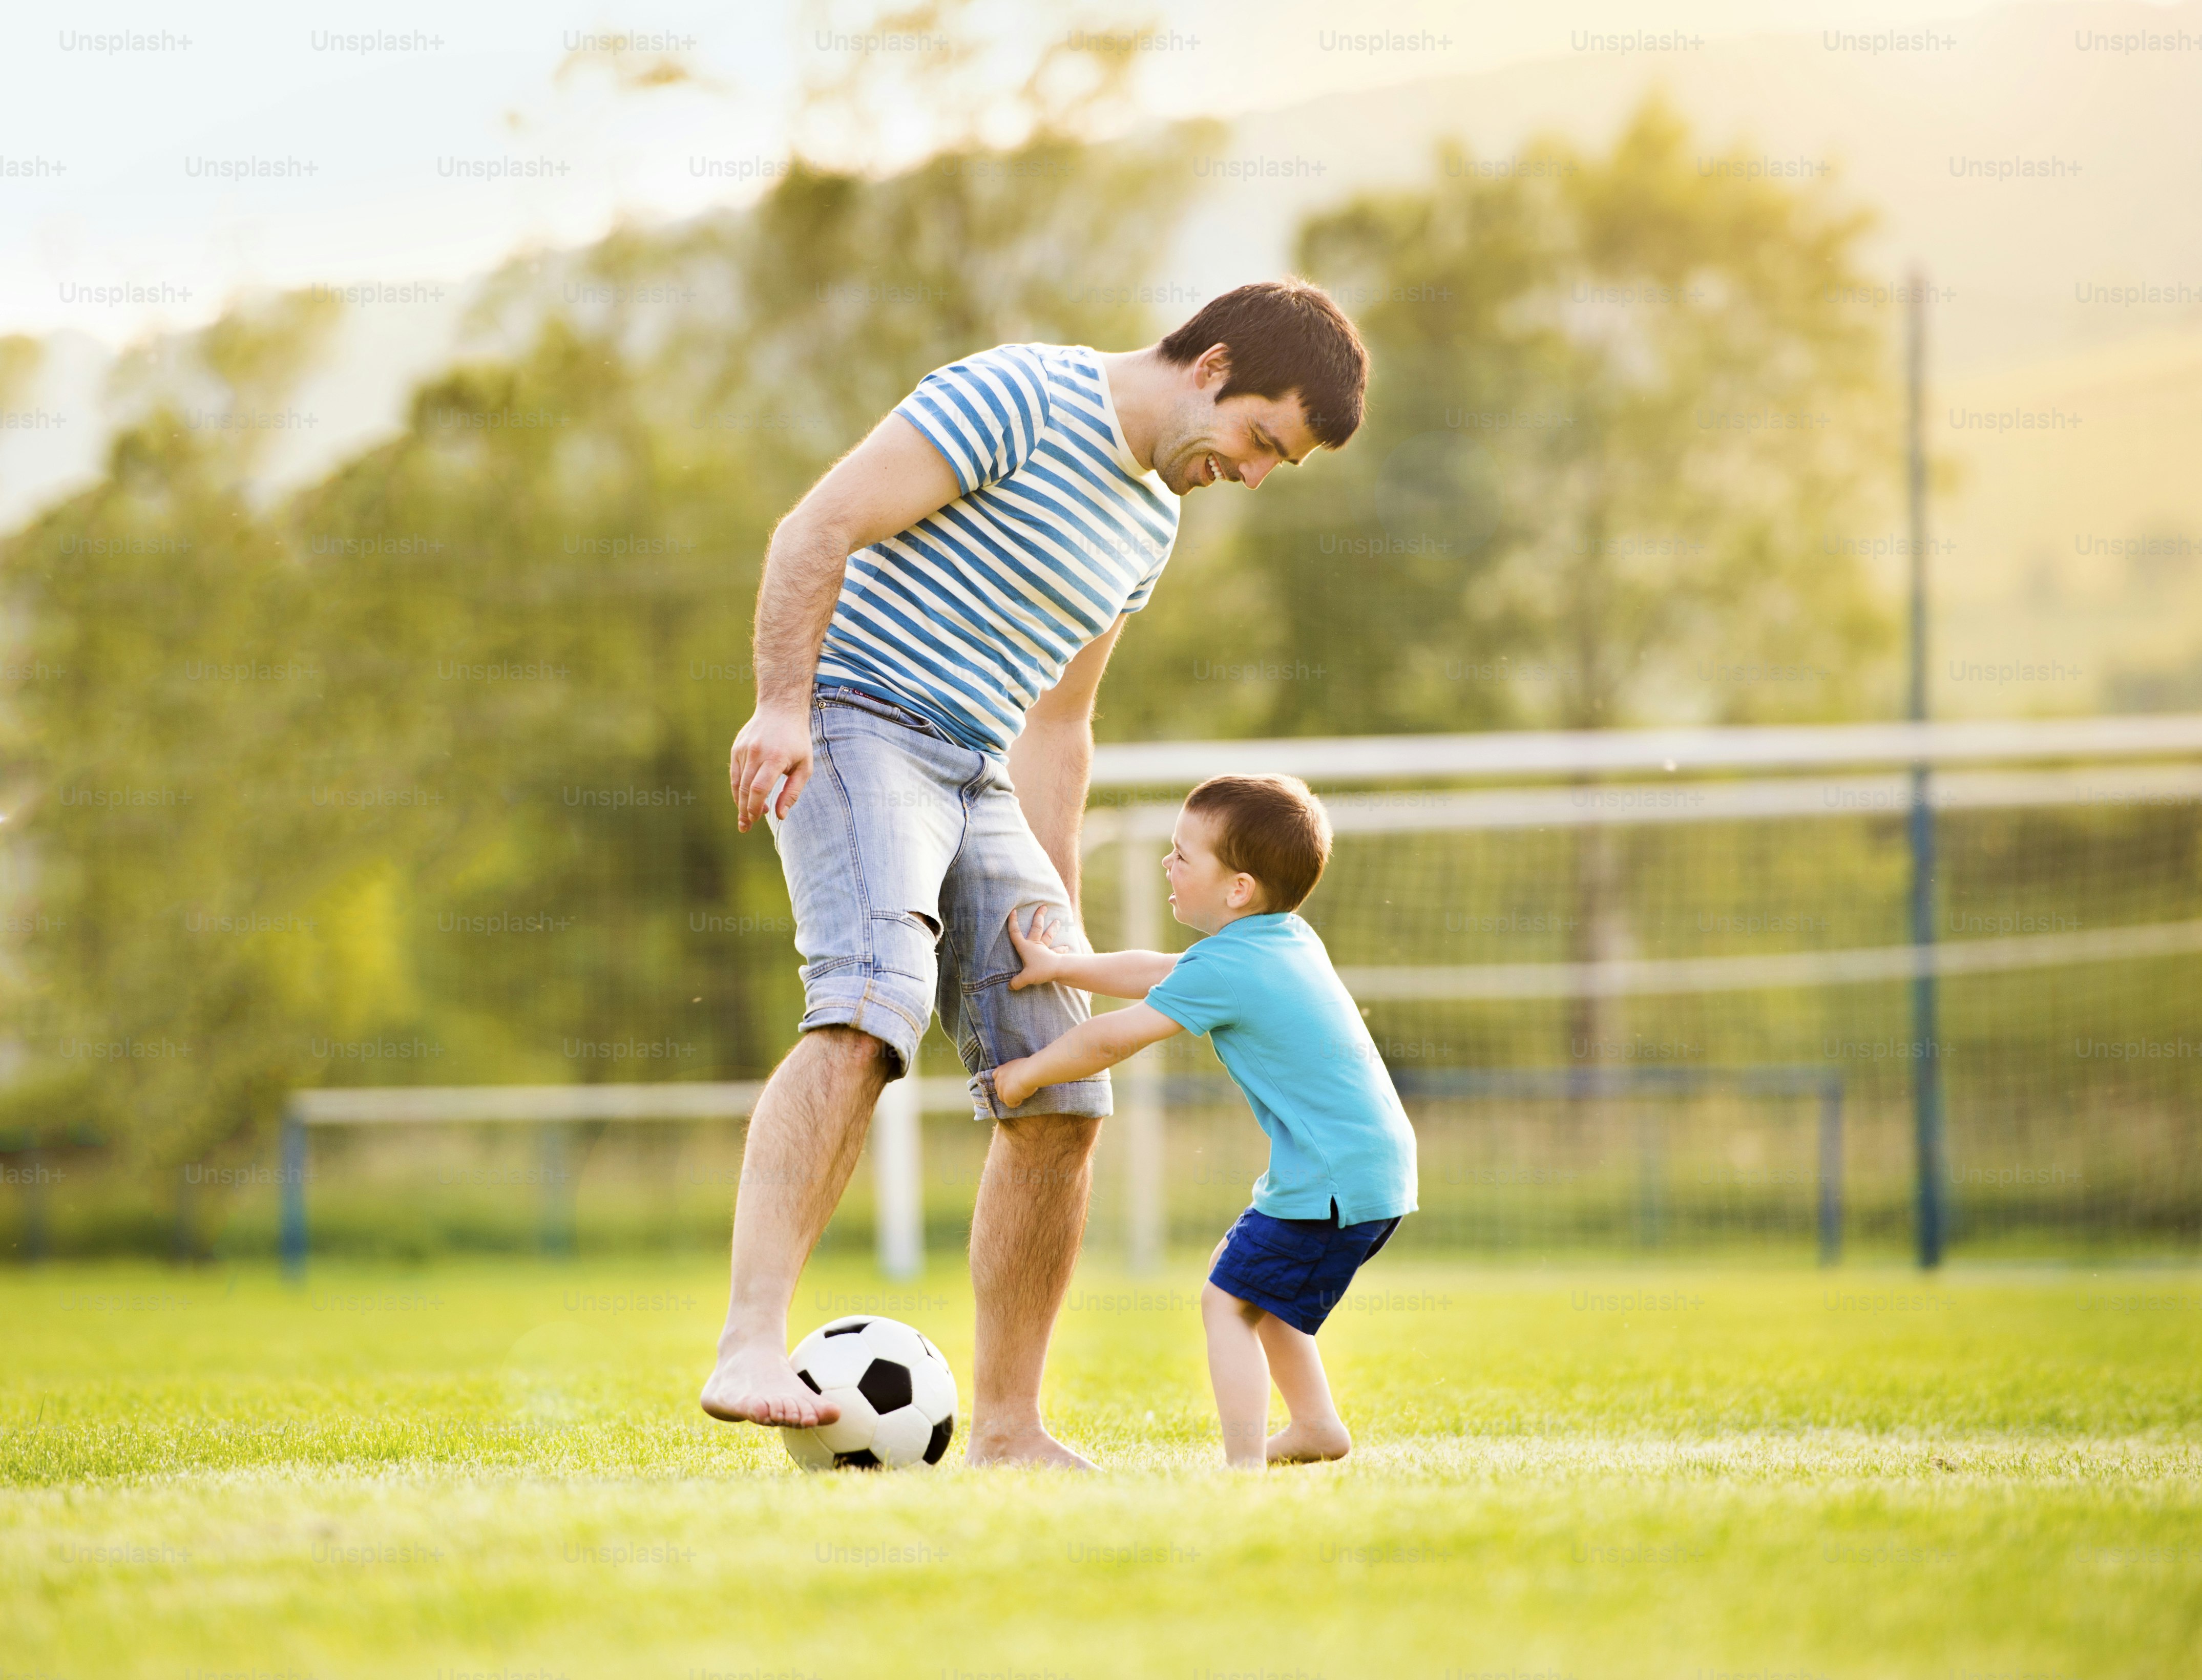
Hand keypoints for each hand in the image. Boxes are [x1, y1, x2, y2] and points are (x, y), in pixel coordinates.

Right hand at [729, 703, 811, 831]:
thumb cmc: (796, 741)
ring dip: (740, 802)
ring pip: (737, 782)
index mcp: (774, 757)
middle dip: (744, 810)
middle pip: (744, 788)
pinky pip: (734, 773)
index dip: (755, 807)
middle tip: (746, 827)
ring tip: (745, 818)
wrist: (780, 709)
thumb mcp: (804, 766)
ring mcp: (743, 749)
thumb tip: (780, 815)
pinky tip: (744, 799)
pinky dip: (737, 788)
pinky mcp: (736, 748)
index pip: (759, 788)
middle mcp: (756, 753)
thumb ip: (792, 792)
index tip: (756, 820)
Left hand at [993, 1058, 1033, 1109]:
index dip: (1001, 1081)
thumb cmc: (1029, 1067)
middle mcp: (999, 1079)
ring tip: (1020, 1095)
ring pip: (1002, 1097)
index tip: (1009, 1083)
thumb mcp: (1018, 1065)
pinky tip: (1022, 1099)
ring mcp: (1001, 1089)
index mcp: (1002, 1069)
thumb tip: (1018, 1075)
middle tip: (1016, 1090)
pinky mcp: (1006, 1097)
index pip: (995, 1076)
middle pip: (998, 1088)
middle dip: (1006, 1090)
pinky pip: (1010, 1104)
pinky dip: (1016, 1103)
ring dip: (1010, 1097)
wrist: (1030, 1072)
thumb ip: (1014, 1071)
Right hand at [1005, 904, 1072, 989]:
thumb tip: (1010, 986)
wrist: (1058, 970)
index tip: (1013, 910)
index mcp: (1026, 947)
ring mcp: (1045, 949)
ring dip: (1053, 928)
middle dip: (1039, 916)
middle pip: (1036, 928)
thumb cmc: (1040, 970)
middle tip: (1043, 906)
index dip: (1013, 922)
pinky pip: (1057, 951)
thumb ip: (1016, 982)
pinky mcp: (1054, 956)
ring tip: (1058, 921)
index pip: (1015, 933)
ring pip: (1048, 936)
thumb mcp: (1025, 978)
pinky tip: (1067, 948)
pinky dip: (1062, 949)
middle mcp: (1035, 945)